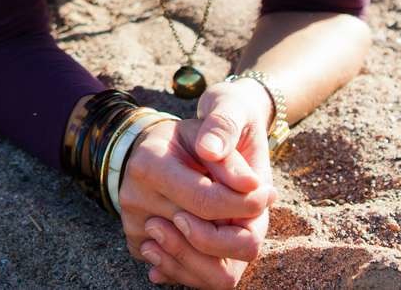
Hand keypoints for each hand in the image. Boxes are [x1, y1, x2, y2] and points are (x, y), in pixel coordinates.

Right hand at [119, 109, 275, 287]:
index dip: (244, 203)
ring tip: (238, 227)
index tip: (266, 193)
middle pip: (203, 239)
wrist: (153, 149)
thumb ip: (228, 142)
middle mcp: (134, 198)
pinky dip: (206, 263)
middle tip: (255, 212)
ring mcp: (135, 225)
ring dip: (226, 253)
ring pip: (196, 269)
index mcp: (150, 164)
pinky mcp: (138, 244)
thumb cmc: (188, 137)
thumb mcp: (207, 125)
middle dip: (239, 230)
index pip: (206, 201)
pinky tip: (216, 237)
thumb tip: (250, 184)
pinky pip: (181, 274)